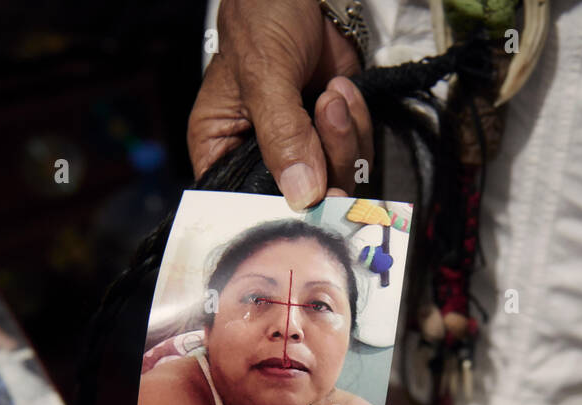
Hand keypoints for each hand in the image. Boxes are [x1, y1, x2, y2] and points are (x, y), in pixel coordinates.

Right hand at [189, 0, 374, 209]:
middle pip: (299, 199)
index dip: (277, 209)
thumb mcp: (264, 74)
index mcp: (223, 147)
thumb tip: (303, 194)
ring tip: (333, 93)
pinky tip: (344, 90)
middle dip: (324, 164)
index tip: (309, 202)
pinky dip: (358, 125)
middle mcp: (260, 157)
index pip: (244, 201)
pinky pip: (357, 156)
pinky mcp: (333, 136)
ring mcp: (301, 149)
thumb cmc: (263, 19)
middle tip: (329, 121)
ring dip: (344, 138)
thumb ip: (283, 135)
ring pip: (335, 180)